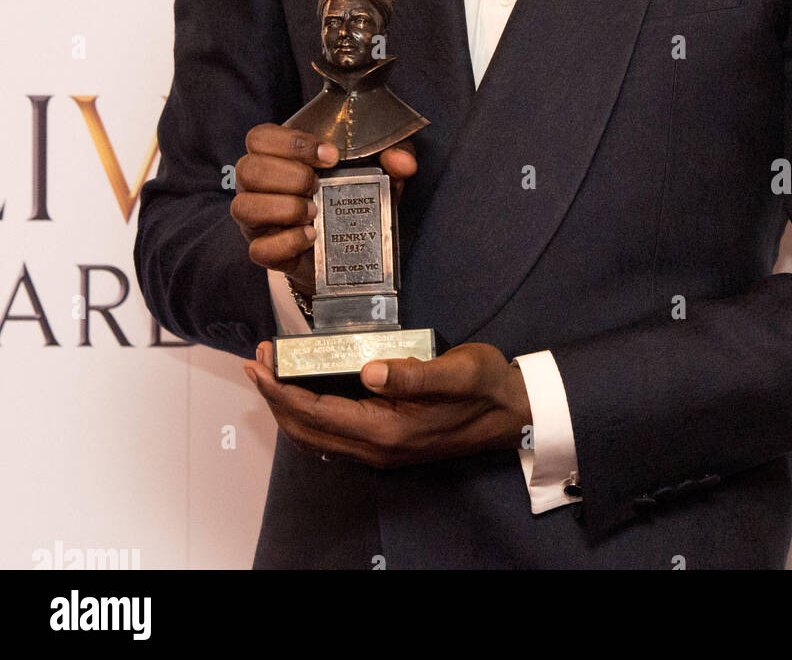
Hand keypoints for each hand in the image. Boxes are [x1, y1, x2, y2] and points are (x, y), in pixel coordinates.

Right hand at [231, 124, 416, 297]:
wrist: (348, 244)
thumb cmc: (353, 192)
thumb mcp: (378, 169)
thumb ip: (394, 155)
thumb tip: (403, 161)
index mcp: (278, 155)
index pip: (260, 137)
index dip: (292, 142)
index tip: (331, 156)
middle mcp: (258, 184)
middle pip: (247, 168)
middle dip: (288, 176)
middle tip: (318, 185)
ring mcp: (256, 219)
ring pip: (242, 207)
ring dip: (282, 208)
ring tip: (315, 212)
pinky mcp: (263, 251)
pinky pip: (257, 249)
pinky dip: (285, 242)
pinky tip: (311, 237)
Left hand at [243, 341, 532, 466]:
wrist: (513, 412)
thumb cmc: (485, 386)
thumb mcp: (456, 371)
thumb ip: (413, 374)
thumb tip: (368, 370)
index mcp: (388, 430)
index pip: (318, 411)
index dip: (282, 389)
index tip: (261, 363)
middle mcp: (377, 448)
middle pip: (307, 428)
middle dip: (276, 396)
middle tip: (258, 361)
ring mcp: (381, 450)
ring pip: (316, 435)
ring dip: (289, 406)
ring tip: (273, 373)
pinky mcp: (386, 443)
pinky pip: (332, 434)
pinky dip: (308, 414)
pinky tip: (306, 391)